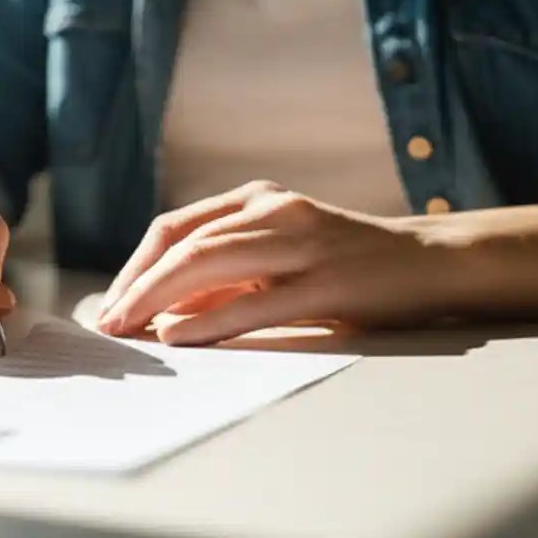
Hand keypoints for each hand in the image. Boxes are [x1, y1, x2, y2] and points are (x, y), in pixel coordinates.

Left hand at [97, 180, 459, 344]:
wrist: (431, 263)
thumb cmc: (345, 268)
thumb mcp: (278, 258)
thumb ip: (227, 277)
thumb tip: (162, 313)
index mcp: (256, 199)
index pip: (173, 228)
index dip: (134, 267)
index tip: (107, 304)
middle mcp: (274, 210)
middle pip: (182, 243)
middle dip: (134, 285)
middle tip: (106, 324)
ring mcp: (301, 242)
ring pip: (208, 263)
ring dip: (156, 299)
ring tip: (126, 329)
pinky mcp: (328, 282)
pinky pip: (255, 301)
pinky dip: (209, 321)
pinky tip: (177, 337)